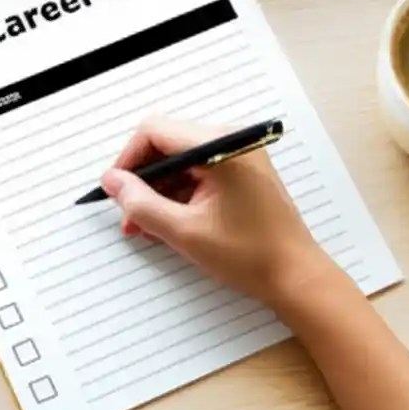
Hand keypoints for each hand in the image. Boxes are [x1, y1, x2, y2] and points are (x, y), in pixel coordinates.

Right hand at [100, 117, 336, 306]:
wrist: (296, 278)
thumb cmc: (251, 255)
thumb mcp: (184, 232)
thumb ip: (141, 203)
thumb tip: (112, 182)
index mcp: (221, 147)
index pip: (156, 132)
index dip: (128, 159)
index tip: (115, 189)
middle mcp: (231, 142)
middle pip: (167, 144)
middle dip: (143, 179)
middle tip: (128, 213)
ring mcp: (239, 156)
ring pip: (180, 161)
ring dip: (158, 190)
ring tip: (144, 226)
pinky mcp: (241, 172)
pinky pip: (198, 172)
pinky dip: (178, 194)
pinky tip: (167, 222)